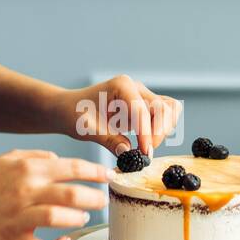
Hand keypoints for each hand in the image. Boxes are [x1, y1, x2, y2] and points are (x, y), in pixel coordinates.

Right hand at [0, 149, 109, 239]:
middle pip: (71, 193)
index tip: (109, 175)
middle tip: (102, 199)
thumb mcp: (8, 158)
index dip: (96, 171)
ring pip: (59, 218)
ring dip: (78, 218)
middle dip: (94, 196)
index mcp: (28, 169)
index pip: (72, 167)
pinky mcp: (13, 238)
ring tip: (84, 216)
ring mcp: (19, 216)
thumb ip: (37, 156)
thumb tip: (60, 160)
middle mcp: (25, 190)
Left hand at [57, 75, 183, 157]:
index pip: (143, 110)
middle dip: (159, 132)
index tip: (145, 153)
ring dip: (163, 131)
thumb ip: (109, 140)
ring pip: (170, 110)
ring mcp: (142, 97)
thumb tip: (128, 154)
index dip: (147, 133)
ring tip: (146, 147)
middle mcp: (136, 88)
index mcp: (122, 86)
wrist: (69, 109)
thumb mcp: (87, 129)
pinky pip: (165, 117)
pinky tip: (145, 143)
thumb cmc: (75, 114)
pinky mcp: (145, 108)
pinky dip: (161, 131)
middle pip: (164, 107)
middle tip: (145, 151)